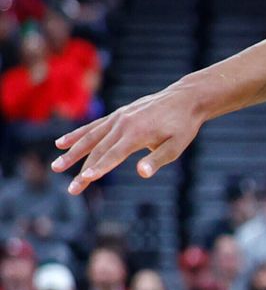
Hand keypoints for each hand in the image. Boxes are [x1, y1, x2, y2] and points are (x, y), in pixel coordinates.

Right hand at [51, 81, 209, 194]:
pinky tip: (61, 143)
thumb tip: (143, 174)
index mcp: (137, 133)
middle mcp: (122, 124)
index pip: (114, 154)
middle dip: (82, 170)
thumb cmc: (183, 126)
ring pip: (90, 137)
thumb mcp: (177, 146)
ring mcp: (117, 118)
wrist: (185, 99)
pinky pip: (93, 126)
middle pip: (98, 150)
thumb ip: (158, 160)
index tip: (84, 179)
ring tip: (56, 167)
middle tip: (72, 190)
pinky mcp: (117, 115)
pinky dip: (77, 135)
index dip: (99, 168)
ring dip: (72, 153)